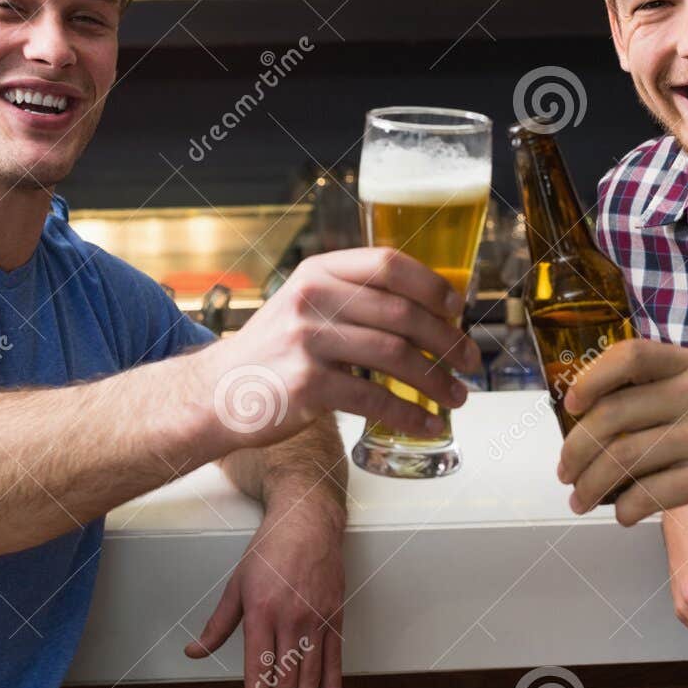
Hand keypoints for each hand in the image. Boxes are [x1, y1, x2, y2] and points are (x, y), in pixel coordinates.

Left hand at [184, 494, 344, 687]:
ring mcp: (317, 618)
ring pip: (312, 673)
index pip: (259, 667)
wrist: (308, 522)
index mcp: (262, 612)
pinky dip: (333, 684)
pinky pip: (335, 657)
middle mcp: (291, 619)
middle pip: (287, 677)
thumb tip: (193, 651)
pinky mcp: (335, 614)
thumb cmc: (269, 550)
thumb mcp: (236, 584)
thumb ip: (218, 624)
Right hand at [196, 247, 481, 449]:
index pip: (388, 264)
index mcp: (318, 272)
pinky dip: (410, 414)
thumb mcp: (305, 307)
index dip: (432, 285)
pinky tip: (427, 423)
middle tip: (470, 360)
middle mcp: (312, 299)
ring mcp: (307, 341)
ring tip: (457, 395)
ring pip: (394, 355)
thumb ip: (352, 301)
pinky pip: (374, 399)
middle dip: (447, 340)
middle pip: (401, 312)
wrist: (217, 393)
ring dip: (437, 379)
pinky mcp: (307, 385)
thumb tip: (427, 314)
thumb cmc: (273, 354)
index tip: (458, 308)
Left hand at [557, 339, 687, 532]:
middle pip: (612, 416)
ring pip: (624, 459)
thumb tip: (581, 420)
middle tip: (565, 473)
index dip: (590, 379)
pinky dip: (624, 509)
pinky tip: (622, 514)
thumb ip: (653, 395)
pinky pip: (649, 494)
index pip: (628, 357)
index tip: (571, 406)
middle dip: (576, 450)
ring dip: (590, 485)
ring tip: (580, 499)